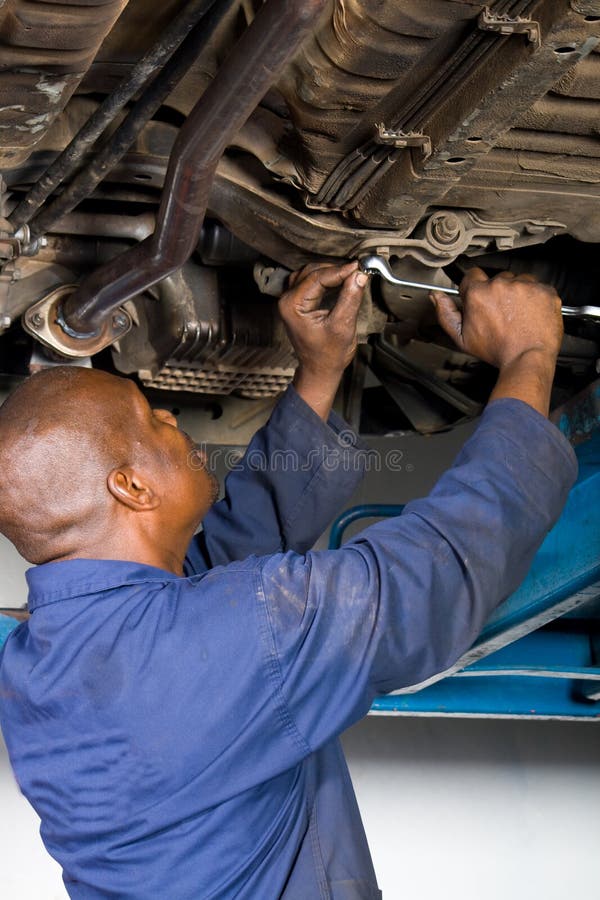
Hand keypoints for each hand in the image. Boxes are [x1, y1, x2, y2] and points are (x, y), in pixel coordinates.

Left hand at [279, 261, 367, 419]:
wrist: (320, 370)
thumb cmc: (328, 355)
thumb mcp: (342, 326)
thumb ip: (350, 299)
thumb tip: (359, 276)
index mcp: (292, 306)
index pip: (317, 278)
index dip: (340, 271)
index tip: (358, 268)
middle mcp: (287, 300)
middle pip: (312, 272)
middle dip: (336, 270)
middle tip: (357, 270)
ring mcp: (291, 301)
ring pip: (311, 274)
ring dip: (331, 272)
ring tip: (351, 274)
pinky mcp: (298, 302)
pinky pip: (310, 281)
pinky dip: (325, 278)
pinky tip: (340, 280)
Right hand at [430, 268, 563, 416]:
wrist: (527, 358)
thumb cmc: (497, 350)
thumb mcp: (462, 337)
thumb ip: (446, 313)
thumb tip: (436, 296)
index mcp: (479, 293)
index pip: (472, 275)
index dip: (476, 288)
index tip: (482, 298)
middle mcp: (502, 285)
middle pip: (498, 279)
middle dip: (499, 292)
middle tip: (502, 312)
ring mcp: (525, 286)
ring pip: (520, 281)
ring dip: (519, 293)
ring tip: (518, 314)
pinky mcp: (544, 290)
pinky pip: (539, 287)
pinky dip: (537, 298)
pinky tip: (532, 314)